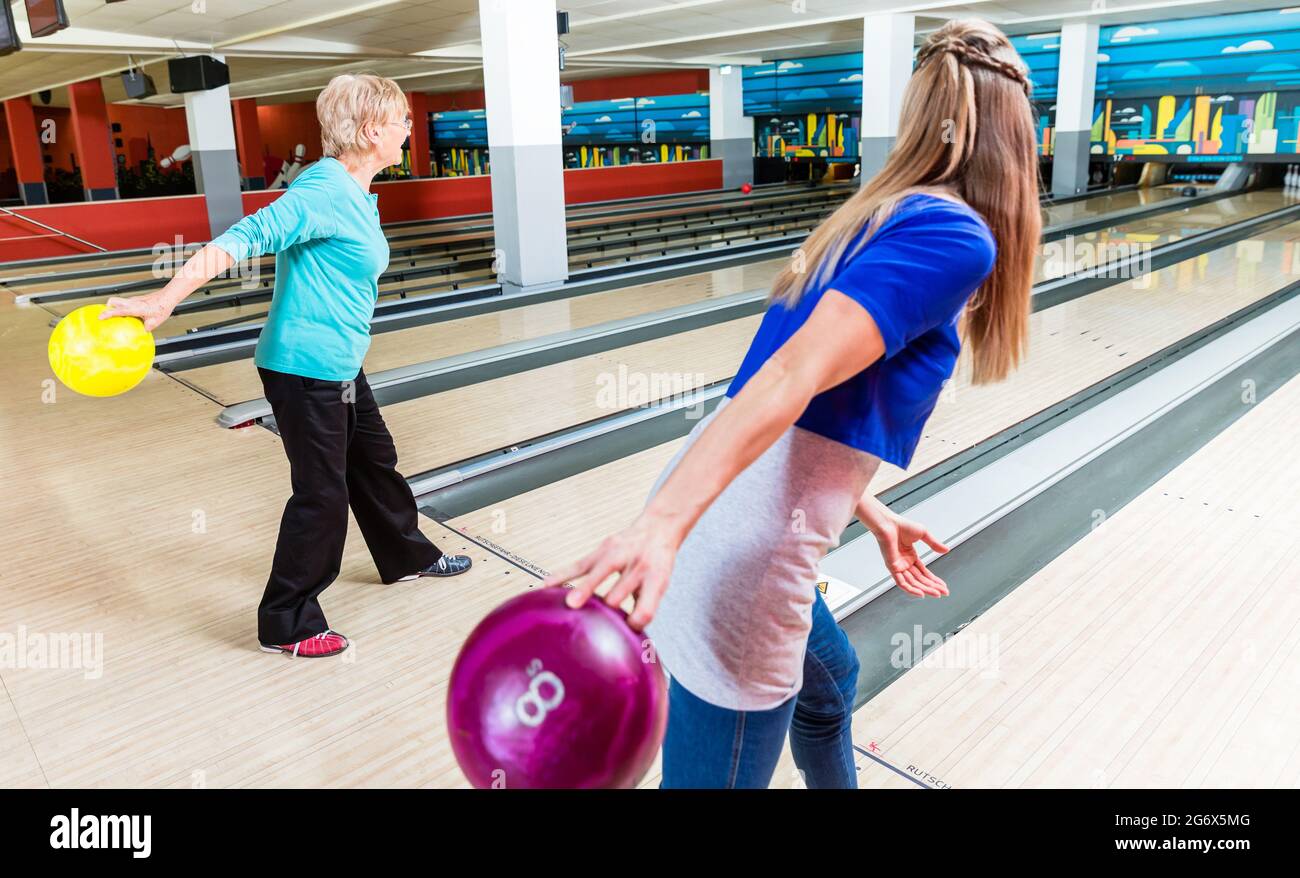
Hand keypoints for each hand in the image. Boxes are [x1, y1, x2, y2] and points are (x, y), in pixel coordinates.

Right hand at [100, 294, 171, 331]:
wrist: (168, 297)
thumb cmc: (162, 308)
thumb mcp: (155, 322)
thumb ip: (146, 328)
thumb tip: (141, 333)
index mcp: (136, 308)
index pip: (119, 310)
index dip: (108, 314)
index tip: (100, 317)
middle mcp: (133, 302)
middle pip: (113, 301)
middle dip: (107, 307)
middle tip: (105, 315)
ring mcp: (134, 300)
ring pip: (119, 301)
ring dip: (115, 307)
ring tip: (115, 317)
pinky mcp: (137, 299)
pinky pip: (126, 302)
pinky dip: (123, 307)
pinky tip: (128, 315)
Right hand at [542, 512, 680, 629]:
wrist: (658, 528)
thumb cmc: (657, 562)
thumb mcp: (660, 585)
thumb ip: (643, 606)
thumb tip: (627, 633)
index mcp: (655, 580)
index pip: (644, 610)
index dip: (633, 625)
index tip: (623, 633)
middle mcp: (638, 566)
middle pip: (617, 595)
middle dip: (603, 612)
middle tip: (589, 627)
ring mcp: (619, 555)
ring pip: (598, 574)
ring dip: (584, 590)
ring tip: (570, 604)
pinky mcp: (602, 550)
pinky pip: (580, 565)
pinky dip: (563, 574)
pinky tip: (548, 584)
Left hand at [871, 512, 949, 597]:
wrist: (889, 523)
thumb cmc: (901, 525)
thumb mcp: (923, 534)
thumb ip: (934, 544)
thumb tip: (946, 550)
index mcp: (910, 556)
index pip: (924, 572)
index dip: (934, 580)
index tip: (944, 586)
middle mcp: (904, 563)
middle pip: (920, 580)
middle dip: (933, 587)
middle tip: (944, 593)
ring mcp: (898, 566)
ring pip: (913, 583)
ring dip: (925, 589)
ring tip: (937, 594)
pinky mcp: (892, 568)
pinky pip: (901, 582)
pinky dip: (911, 589)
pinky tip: (921, 594)